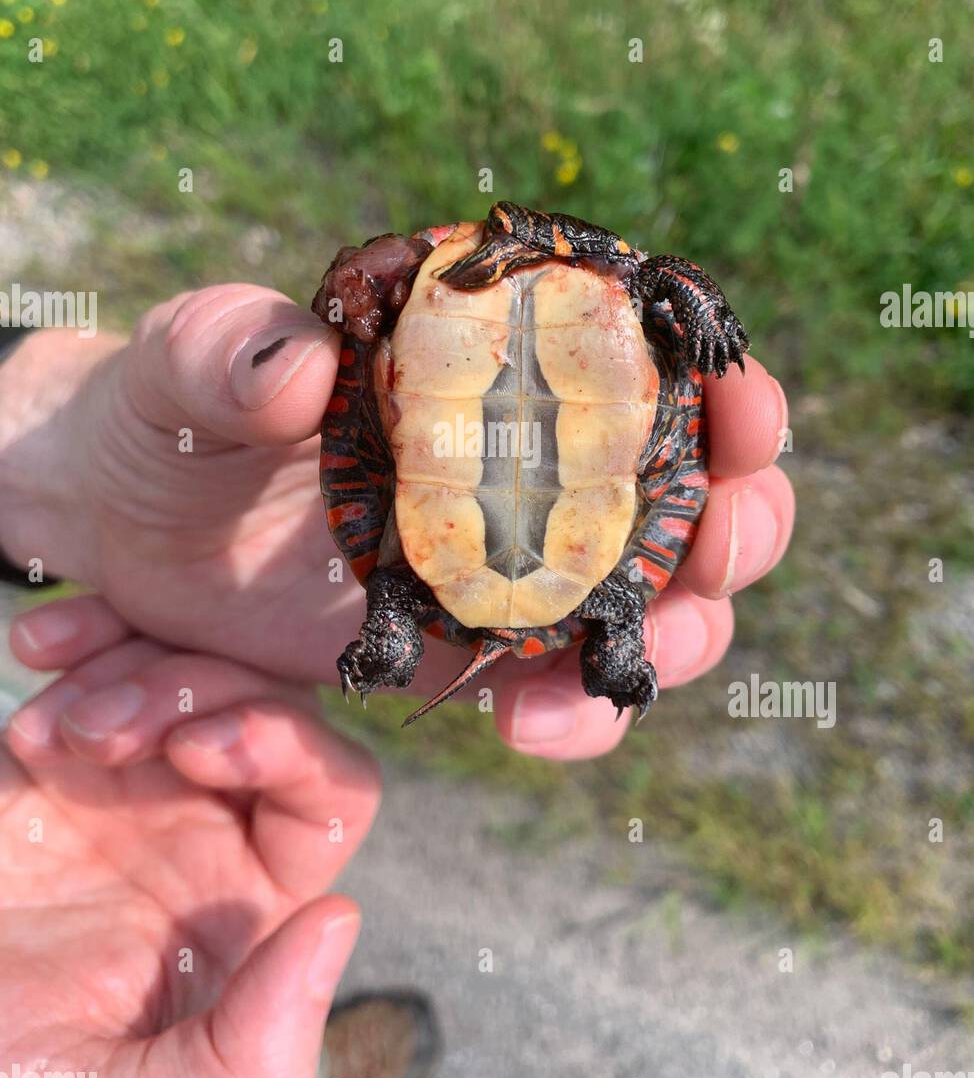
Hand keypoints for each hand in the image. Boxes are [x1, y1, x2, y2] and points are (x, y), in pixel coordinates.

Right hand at [1, 629, 379, 1077]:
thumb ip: (259, 1038)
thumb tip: (340, 918)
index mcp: (258, 897)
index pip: (332, 791)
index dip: (288, 747)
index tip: (200, 748)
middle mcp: (212, 826)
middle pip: (261, 703)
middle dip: (192, 692)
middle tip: (104, 732)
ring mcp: (135, 781)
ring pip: (183, 668)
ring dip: (126, 670)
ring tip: (51, 732)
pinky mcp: (56, 757)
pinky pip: (95, 667)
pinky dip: (75, 650)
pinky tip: (34, 662)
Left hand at [2, 285, 792, 760]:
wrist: (134, 523)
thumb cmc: (170, 412)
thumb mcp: (187, 366)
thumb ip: (232, 351)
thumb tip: (298, 364)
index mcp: (495, 351)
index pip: (644, 351)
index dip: (718, 379)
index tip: (740, 413)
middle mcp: (531, 453)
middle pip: (691, 484)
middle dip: (736, 521)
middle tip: (712, 556)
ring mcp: (516, 554)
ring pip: (656, 596)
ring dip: (678, 634)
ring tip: (627, 667)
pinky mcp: (478, 639)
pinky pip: (568, 681)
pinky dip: (580, 711)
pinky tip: (529, 726)